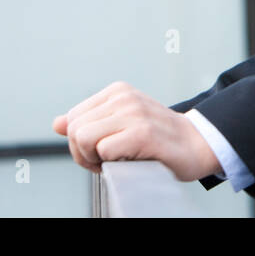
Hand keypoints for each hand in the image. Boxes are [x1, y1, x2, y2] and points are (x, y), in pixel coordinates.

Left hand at [52, 81, 222, 181]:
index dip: (79, 142)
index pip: (73, 118)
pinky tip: (128, 162)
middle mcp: (124, 97)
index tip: (100, 152)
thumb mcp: (121, 124)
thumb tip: (57, 124)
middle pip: (75, 129)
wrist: (197, 145)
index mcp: (117, 91)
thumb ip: (90, 122)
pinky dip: (110, 164)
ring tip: (114, 162)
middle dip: (82, 154)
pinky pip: (103, 150)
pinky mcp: (143, 132)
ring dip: (92, 159)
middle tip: (104, 162)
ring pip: (83, 138)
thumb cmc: (158, 139)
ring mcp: (134, 112)